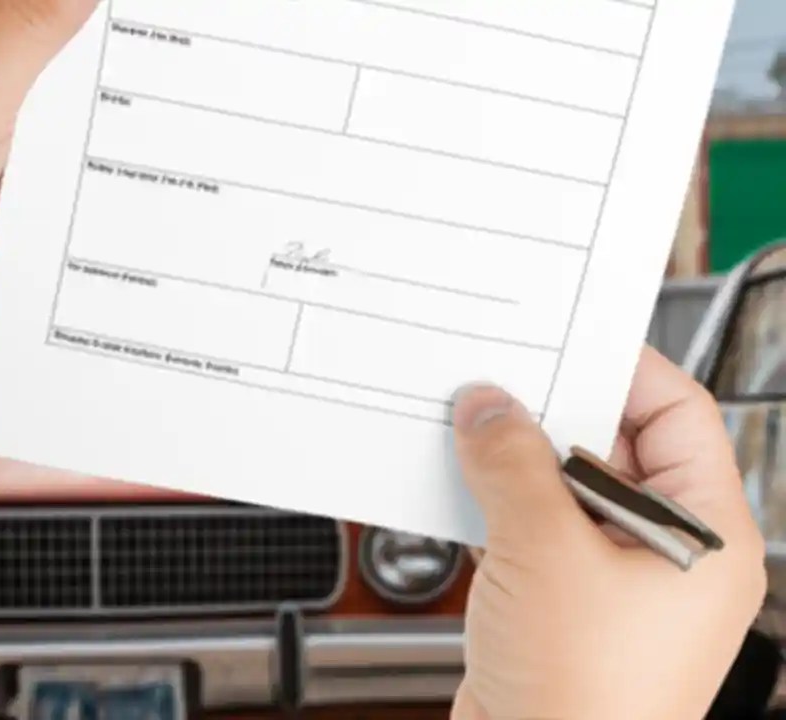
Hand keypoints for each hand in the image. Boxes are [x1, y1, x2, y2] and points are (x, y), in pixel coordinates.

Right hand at [450, 347, 766, 718]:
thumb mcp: (544, 552)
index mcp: (705, 536)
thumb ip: (513, 464)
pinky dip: (499, 503)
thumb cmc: (584, 698)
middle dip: (551, 415)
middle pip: (615, 447)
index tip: (562, 340)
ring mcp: (615, 579)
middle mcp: (668, 553)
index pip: (677, 414)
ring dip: (516, 462)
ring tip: (467, 431)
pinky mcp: (566, 603)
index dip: (621, 369)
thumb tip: (489, 407)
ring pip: (566, 489)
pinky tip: (459, 485)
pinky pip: (536, 530)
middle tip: (495, 383)